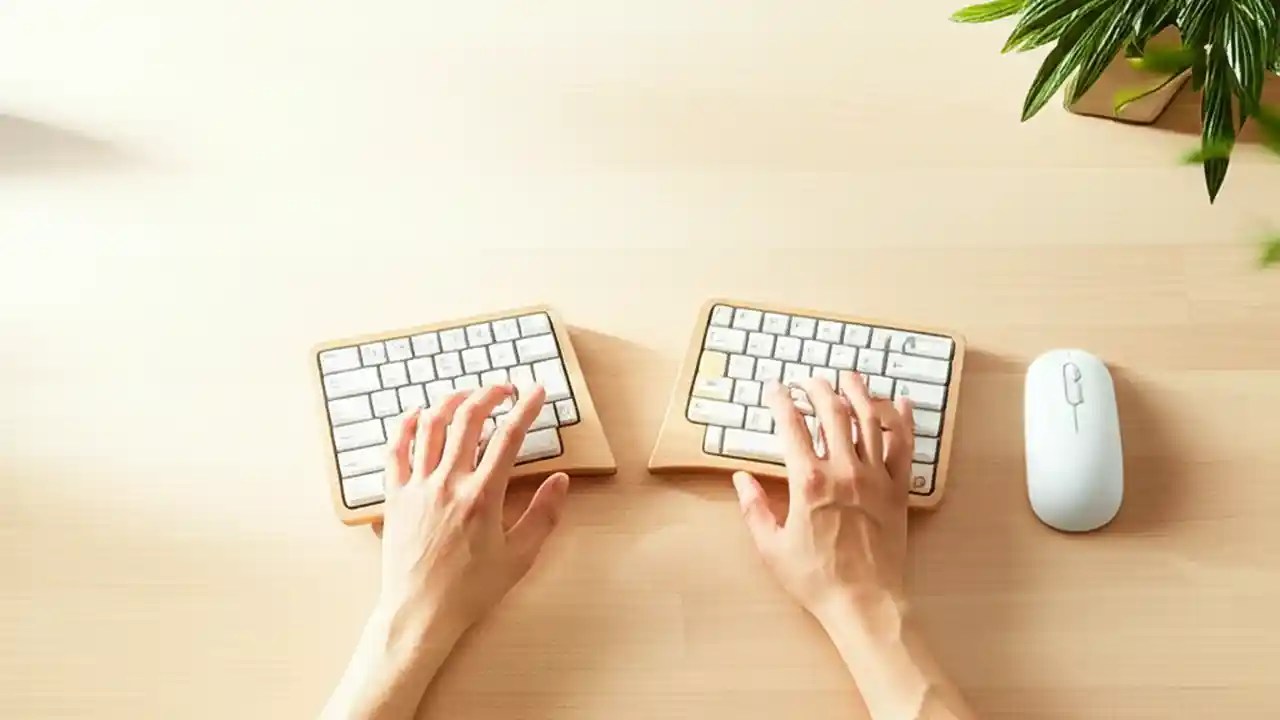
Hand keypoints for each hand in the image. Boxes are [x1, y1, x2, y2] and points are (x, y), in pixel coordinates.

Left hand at [378, 384, 569, 632]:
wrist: (420, 612)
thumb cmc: (471, 589)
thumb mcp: (520, 557)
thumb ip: (543, 515)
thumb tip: (560, 481)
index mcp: (482, 496)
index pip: (509, 438)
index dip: (526, 409)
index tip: (536, 392)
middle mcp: (448, 483)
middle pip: (468, 419)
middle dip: (489, 395)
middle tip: (503, 390)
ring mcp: (417, 487)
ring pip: (430, 426)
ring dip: (450, 401)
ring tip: (466, 396)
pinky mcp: (394, 496)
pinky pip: (395, 450)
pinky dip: (405, 425)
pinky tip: (417, 415)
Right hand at [732, 372, 914, 618]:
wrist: (864, 603)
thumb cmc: (816, 579)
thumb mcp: (771, 546)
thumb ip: (754, 508)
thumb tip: (742, 479)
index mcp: (808, 482)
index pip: (791, 426)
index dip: (780, 401)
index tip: (774, 389)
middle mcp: (843, 471)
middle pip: (833, 413)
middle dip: (819, 388)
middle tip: (810, 380)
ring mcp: (875, 478)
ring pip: (869, 421)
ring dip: (859, 392)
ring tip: (849, 376)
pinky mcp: (897, 490)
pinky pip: (904, 447)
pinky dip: (902, 420)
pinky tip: (899, 402)